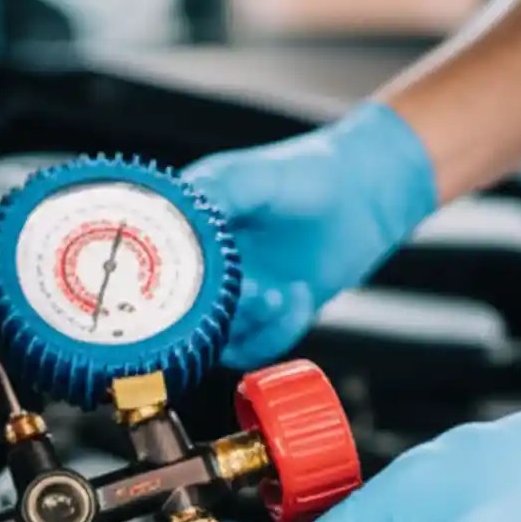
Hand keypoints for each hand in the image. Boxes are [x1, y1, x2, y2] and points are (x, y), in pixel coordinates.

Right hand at [184, 103, 436, 368]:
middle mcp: (203, 264)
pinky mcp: (264, 316)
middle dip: (219, 311)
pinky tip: (299, 298)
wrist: (365, 195)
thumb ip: (222, 189)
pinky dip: (278, 332)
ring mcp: (233, 293)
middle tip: (254, 292)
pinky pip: (255, 348)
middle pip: (182, 313)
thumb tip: (183, 207)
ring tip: (279, 296)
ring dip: (250, 325)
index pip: (155, 264)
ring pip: (218, 338)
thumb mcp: (261, 176)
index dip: (167, 282)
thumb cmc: (311, 173)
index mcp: (188, 224)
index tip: (193, 287)